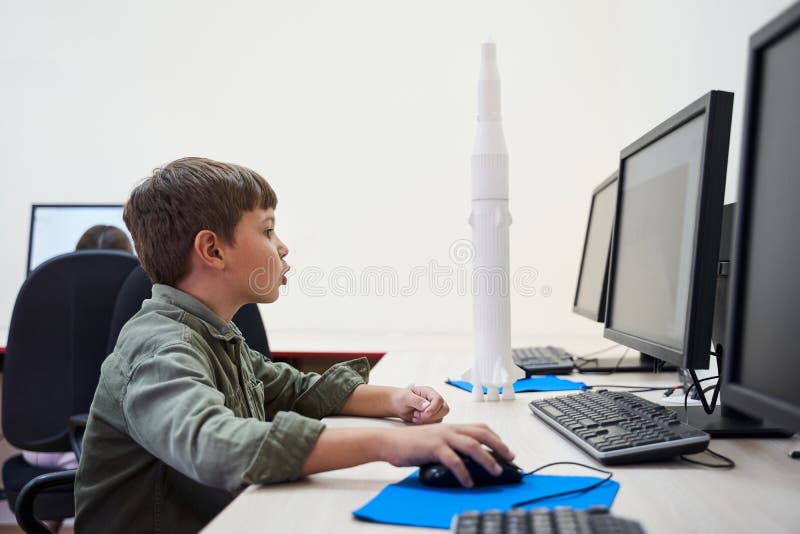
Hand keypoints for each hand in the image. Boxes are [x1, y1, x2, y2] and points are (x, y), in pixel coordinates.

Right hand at [379, 423, 513, 487]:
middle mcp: (450, 429)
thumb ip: (450, 446)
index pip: (479, 427)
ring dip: (487, 458)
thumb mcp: (435, 441)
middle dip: (499, 446)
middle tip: (510, 458)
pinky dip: (464, 472)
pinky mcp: (434, 447)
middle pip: (481, 434)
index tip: (505, 449)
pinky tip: (469, 482)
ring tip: (497, 471)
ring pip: (472, 445)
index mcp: (451, 426)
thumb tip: (466, 461)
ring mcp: (442, 437)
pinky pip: (454, 460)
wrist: (389, 442)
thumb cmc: (410, 443)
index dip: (495, 437)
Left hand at [391, 386, 448, 423]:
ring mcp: (434, 409)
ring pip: (440, 418)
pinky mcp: (432, 418)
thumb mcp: (406, 397)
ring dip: (427, 420)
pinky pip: (434, 424)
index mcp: (429, 392)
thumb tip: (427, 405)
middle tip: (419, 416)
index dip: (433, 408)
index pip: (438, 399)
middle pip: (444, 409)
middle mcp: (434, 400)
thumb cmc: (401, 398)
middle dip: (433, 416)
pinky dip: (425, 424)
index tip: (425, 414)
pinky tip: (416, 419)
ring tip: (415, 416)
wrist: (397, 405)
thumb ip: (416, 400)